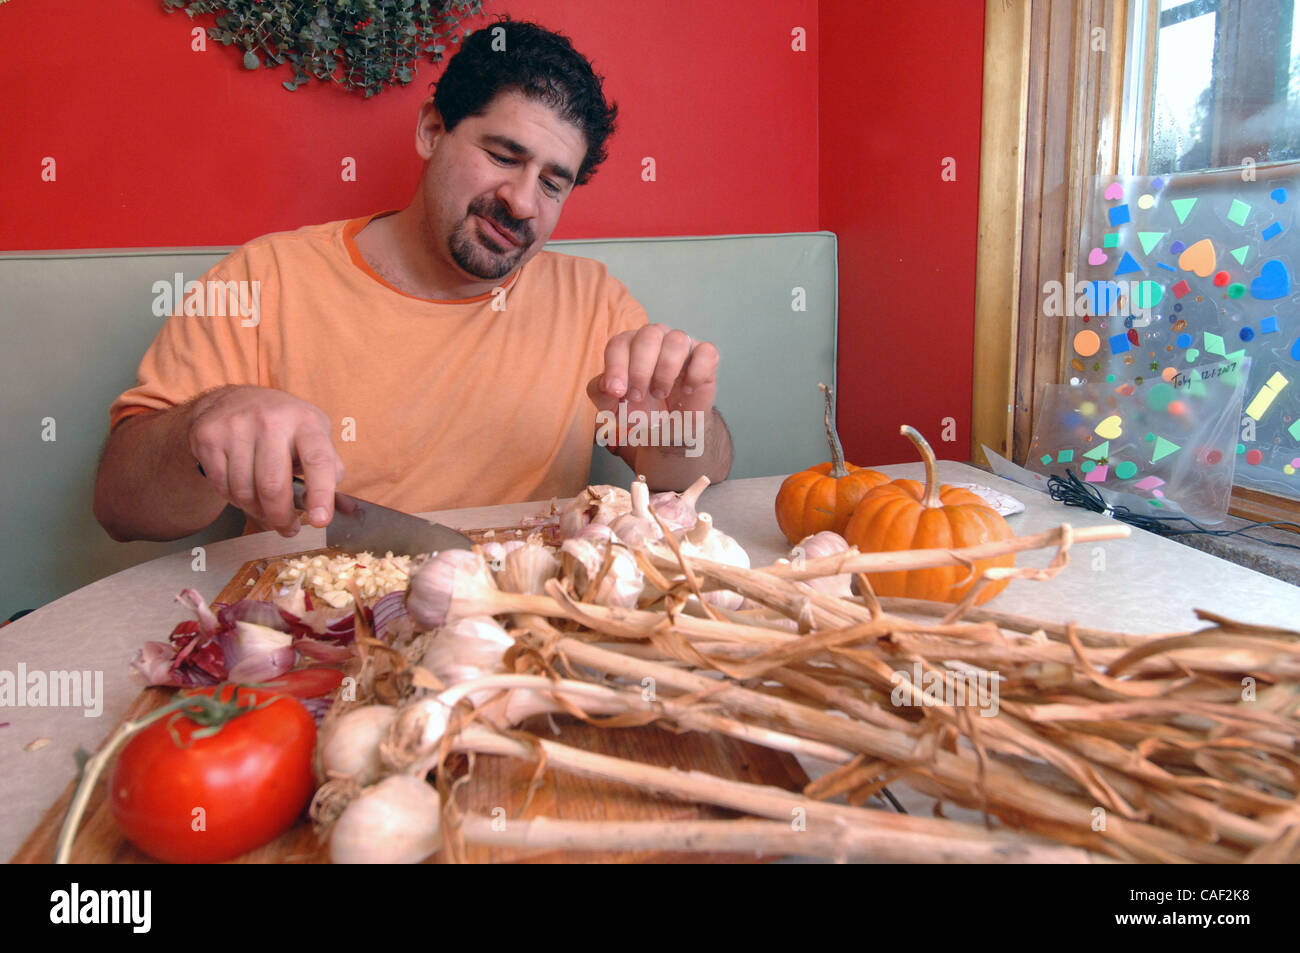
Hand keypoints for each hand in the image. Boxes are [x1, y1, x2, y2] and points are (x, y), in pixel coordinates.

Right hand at [187, 386, 344, 536]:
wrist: (234, 398)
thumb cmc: (284, 426)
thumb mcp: (314, 434)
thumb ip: (329, 467)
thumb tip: (337, 505)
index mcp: (306, 422)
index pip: (318, 461)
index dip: (320, 495)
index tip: (320, 521)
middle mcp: (271, 420)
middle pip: (273, 486)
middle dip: (280, 517)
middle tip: (287, 529)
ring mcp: (236, 426)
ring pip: (244, 491)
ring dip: (256, 510)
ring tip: (264, 508)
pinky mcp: (209, 437)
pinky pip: (222, 486)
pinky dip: (234, 499)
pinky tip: (244, 491)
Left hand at [587, 324, 718, 422]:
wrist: (670, 426)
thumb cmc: (640, 409)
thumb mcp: (613, 406)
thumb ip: (601, 392)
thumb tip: (608, 384)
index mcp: (629, 344)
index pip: (619, 343)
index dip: (616, 367)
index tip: (618, 392)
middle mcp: (655, 337)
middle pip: (648, 336)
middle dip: (641, 370)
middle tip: (639, 396)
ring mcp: (681, 344)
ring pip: (677, 340)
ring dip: (666, 371)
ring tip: (661, 393)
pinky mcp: (705, 356)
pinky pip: (706, 352)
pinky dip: (695, 373)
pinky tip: (687, 389)